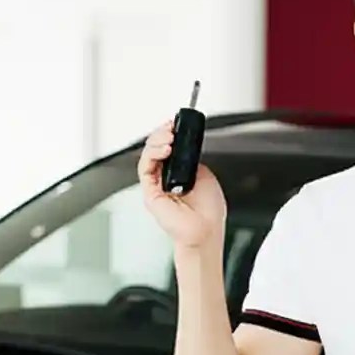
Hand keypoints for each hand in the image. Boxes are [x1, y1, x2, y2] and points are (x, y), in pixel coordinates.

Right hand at [137, 118, 226, 249]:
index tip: (175, 125)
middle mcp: (165, 179)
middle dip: (162, 134)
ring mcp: (156, 185)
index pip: (167, 148)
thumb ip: (192, 160)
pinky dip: (152, 155)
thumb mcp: (204, 174)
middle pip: (155, 148)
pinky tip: (165, 150)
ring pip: (148, 155)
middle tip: (171, 129)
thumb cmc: (208, 211)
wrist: (206, 229)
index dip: (169, 134)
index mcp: (178, 173)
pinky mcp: (150, 193)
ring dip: (157, 142)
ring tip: (169, 139)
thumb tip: (186, 146)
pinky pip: (145, 168)